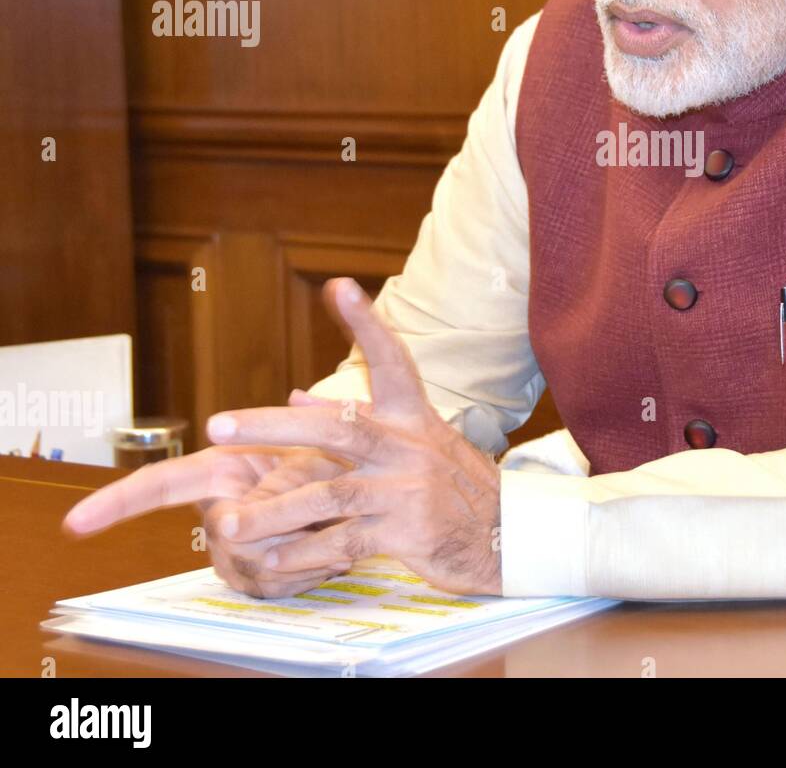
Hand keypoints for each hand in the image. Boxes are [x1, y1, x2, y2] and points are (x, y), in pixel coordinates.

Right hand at [62, 443, 356, 597]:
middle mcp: (221, 512)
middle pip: (221, 537)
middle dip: (272, 528)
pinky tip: (332, 550)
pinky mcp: (262, 578)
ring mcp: (238, 550)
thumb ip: (279, 482)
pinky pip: (275, 586)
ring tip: (332, 524)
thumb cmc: (340, 456)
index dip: (116, 504)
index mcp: (222, 469)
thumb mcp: (315, 453)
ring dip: (299, 548)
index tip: (76, 524)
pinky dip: (310, 569)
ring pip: (250, 566)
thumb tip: (224, 523)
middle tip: (316, 511)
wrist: (374, 487)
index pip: (159, 484)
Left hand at [209, 278, 502, 595]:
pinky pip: (344, 541)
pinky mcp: (408, 532)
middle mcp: (409, 445)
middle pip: (336, 428)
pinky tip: (270, 560)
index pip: (390, 360)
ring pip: (329, 494)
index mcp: (411, 415)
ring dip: (273, 511)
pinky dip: (303, 554)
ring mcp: (408, 489)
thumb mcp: (413, 442)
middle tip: (217, 427)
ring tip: (228, 523)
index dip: (367, 324)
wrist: (505, 534)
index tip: (340, 287)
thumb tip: (294, 396)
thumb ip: (353, 419)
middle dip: (271, 427)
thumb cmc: (450, 484)